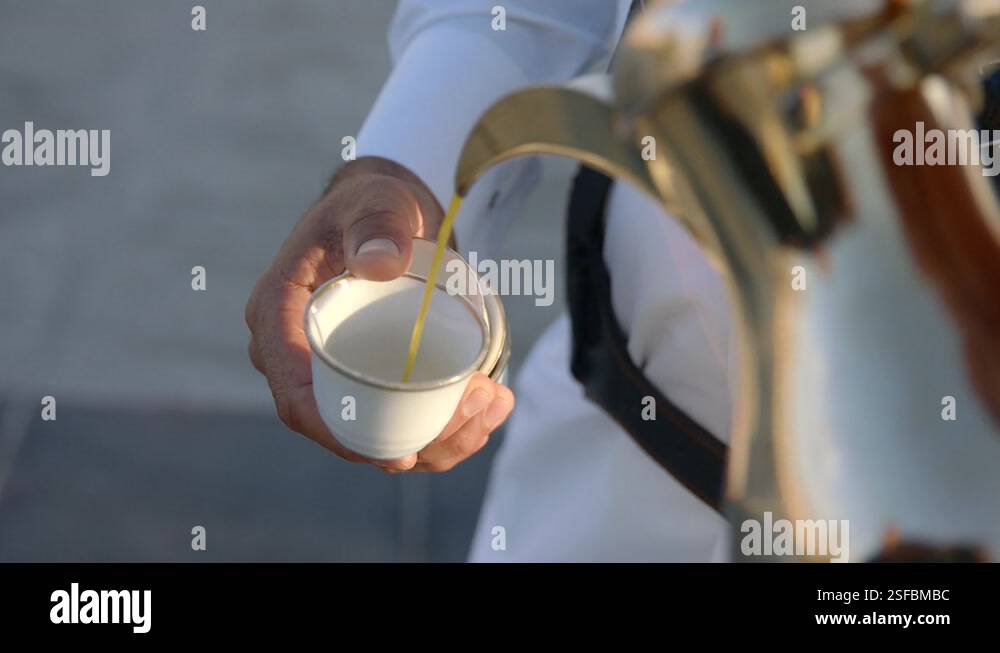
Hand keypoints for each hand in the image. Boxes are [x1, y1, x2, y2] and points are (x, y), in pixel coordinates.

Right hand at [245, 157, 514, 471]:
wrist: (394, 214)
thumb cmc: (374, 204)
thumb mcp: (376, 204)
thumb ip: (376, 225)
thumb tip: (378, 264)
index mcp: (279, 319)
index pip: (296, 396)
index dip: (339, 434)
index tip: (397, 451)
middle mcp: (301, 356)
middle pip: (345, 426)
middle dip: (413, 438)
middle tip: (477, 407)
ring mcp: (337, 372)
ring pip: (379, 432)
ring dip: (440, 439)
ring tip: (494, 402)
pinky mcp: (371, 378)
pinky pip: (399, 419)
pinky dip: (445, 427)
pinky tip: (491, 408)